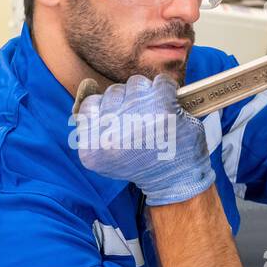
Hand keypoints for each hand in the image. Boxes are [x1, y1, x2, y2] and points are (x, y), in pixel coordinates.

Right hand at [72, 74, 214, 205]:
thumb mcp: (106, 155)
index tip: (122, 125)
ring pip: (135, 83)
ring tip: (156, 117)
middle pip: (113, 92)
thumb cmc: (144, 166)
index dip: (108, 110)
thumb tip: (87, 85)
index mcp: (91, 149)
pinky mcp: (162, 107)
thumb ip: (93, 125)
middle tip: (142, 124)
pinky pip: (161, 82)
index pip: (89, 105)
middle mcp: (110, 132)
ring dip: (147, 95)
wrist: (179, 183)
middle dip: (128, 102)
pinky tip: (169, 107)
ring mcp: (136, 118)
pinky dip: (167, 91)